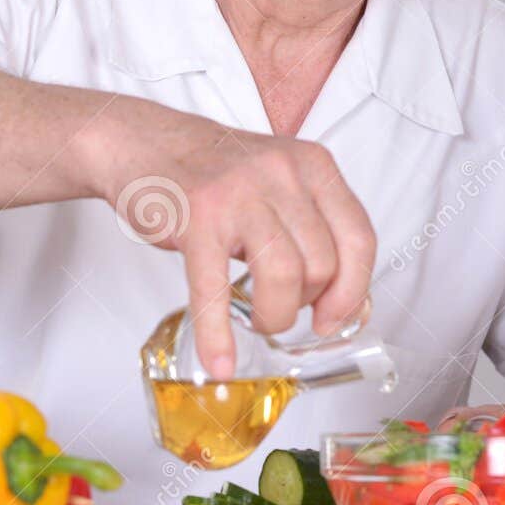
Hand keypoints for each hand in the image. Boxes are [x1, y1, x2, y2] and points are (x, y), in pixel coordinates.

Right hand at [101, 102, 374, 380]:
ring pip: (284, 277)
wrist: (145, 143)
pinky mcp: (197, 219)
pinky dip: (218, 335)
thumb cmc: (217, 173)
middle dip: (304, 304)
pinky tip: (220, 360)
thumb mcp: (281, 184)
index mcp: (313, 165)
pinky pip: (216, 290)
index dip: (352, 290)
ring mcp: (239, 194)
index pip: (359, 238)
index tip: (334, 317)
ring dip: (274, 316)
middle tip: (281, 307)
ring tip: (257, 319)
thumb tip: (345, 299)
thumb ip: (316, 228)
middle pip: (322, 265)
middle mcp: (282, 174)